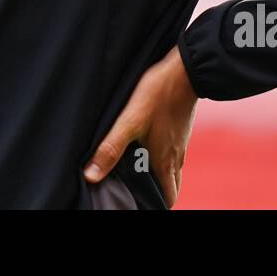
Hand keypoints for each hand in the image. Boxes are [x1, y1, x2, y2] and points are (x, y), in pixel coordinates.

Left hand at [83, 44, 198, 206]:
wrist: (185, 70)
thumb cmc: (158, 94)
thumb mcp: (129, 120)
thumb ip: (110, 148)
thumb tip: (91, 176)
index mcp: (164, 162)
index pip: (167, 198)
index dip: (155, 206)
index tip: (139, 205)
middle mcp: (176, 156)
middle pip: (171, 186)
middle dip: (157, 194)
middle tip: (136, 192)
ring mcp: (181, 142)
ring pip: (173, 169)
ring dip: (160, 176)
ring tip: (138, 171)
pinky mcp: (181, 128)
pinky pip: (173, 152)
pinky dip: (162, 157)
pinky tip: (147, 145)